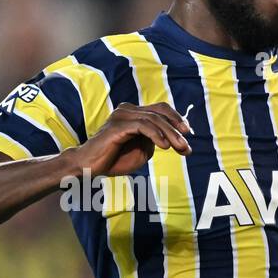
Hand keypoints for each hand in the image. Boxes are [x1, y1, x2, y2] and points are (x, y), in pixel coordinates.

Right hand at [68, 102, 190, 177]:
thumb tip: (169, 138)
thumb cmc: (113, 160)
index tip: (188, 134)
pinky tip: (164, 146)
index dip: (176, 119)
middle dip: (177, 129)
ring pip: (154, 119)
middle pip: (159, 112)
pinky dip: (156, 134)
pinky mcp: (118, 125)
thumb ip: (154, 141)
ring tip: (180, 148)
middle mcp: (127, 110)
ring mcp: (122, 115)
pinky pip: (142, 125)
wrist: (89, 168)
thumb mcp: (141, 152)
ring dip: (170, 134)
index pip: (160, 109)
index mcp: (133, 113)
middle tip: (187, 146)